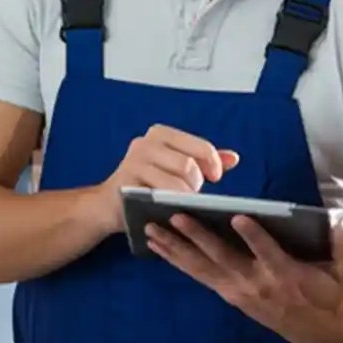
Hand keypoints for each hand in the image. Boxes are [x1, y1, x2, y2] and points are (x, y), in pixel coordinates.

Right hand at [91, 124, 240, 233]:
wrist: (108, 204)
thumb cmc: (148, 184)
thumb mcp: (177, 169)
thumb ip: (203, 161)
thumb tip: (234, 158)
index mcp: (161, 133)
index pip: (199, 145)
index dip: (212, 163)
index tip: (215, 177)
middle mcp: (145, 142)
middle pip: (188, 164)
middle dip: (195, 184)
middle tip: (191, 194)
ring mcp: (133, 162)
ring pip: (175, 182)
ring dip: (183, 197)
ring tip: (179, 202)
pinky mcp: (127, 184)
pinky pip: (159, 196)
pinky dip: (169, 204)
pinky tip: (167, 209)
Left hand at [145, 214, 342, 342]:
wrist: (327, 332)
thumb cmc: (333, 294)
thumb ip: (341, 246)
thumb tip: (340, 221)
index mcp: (286, 274)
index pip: (268, 253)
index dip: (254, 236)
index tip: (239, 217)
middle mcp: (256, 284)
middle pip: (223, 258)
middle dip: (198, 236)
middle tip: (176, 216)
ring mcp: (240, 292)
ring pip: (203, 268)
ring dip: (176, 248)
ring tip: (152, 230)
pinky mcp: (231, 295)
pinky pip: (200, 276)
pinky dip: (178, 261)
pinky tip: (160, 248)